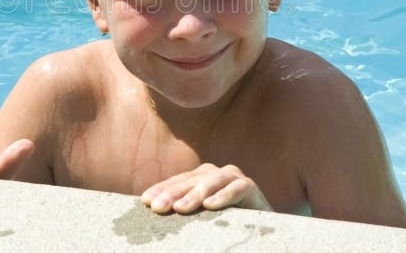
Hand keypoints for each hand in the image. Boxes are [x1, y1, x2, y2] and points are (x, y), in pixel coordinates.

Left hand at [141, 163, 272, 213]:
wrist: (261, 231)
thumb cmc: (225, 225)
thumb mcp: (200, 218)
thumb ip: (183, 211)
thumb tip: (152, 212)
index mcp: (201, 178)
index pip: (177, 181)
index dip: (161, 189)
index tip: (144, 201)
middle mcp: (216, 174)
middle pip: (191, 180)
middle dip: (172, 193)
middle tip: (157, 207)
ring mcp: (234, 178)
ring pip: (212, 181)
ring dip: (195, 194)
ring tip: (180, 208)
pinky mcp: (251, 188)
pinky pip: (238, 188)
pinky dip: (225, 195)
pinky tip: (211, 205)